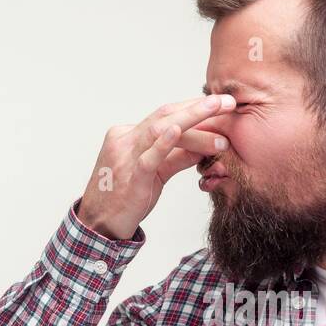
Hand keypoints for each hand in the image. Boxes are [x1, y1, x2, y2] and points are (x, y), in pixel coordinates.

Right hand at [77, 94, 235, 239]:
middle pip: (164, 115)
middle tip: (227, 100)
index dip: (193, 106)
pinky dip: (163, 143)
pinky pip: (147, 158)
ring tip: (219, 113)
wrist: (98, 225)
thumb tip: (205, 145)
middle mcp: (125, 140)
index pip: (164, 115)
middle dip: (198, 106)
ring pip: (158, 130)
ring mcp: (125, 158)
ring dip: (192, 119)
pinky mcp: (131, 179)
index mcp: (128, 135)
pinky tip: (178, 131)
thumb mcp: (156, 173)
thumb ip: (178, 157)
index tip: (218, 102)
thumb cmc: (126, 198)